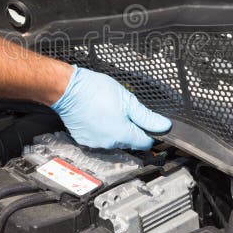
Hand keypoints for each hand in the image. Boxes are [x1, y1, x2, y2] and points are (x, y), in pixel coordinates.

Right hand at [50, 66, 171, 149]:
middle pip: (128, 141)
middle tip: (122, 110)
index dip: (148, 133)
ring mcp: (95, 143)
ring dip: (114, 130)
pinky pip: (98, 138)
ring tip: (107, 111)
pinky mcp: (83, 140)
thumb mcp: (127, 99)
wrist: (68, 89)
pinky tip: (96, 116)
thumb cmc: (95, 90)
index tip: (145, 123)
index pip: (144, 143)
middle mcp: (109, 143)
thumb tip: (163, 126)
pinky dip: (100, 130)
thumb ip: (146, 116)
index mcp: (123, 134)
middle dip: (129, 128)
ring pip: (112, 140)